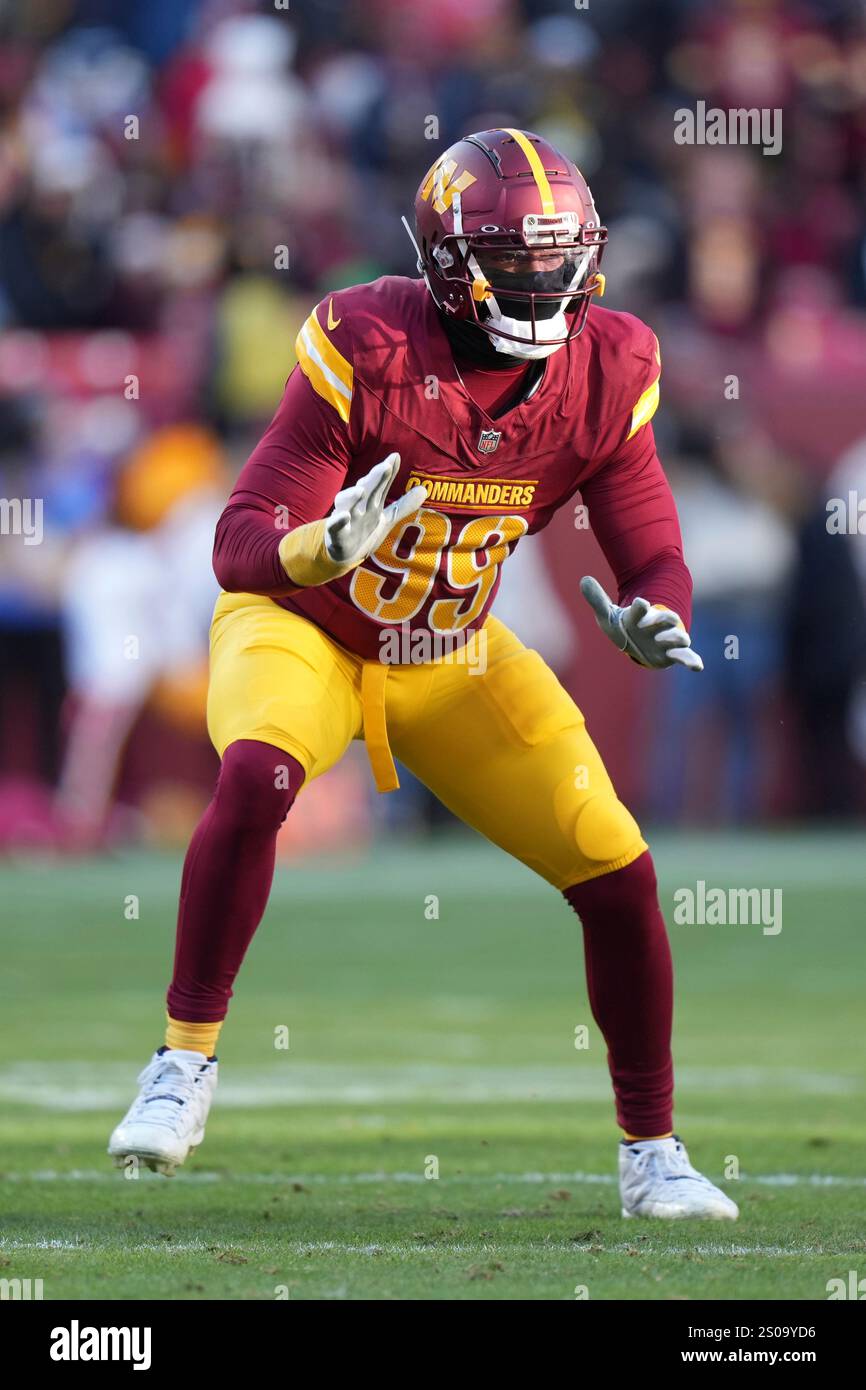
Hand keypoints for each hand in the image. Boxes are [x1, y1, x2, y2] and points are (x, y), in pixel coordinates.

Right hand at [325, 453, 425, 566]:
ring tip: (360, 490)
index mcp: (371, 502)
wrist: (342, 555)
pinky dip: (338, 521)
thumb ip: (404, 505)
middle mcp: (358, 507)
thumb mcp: (386, 519)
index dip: (388, 472)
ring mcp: (347, 519)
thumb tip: (424, 489)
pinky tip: (343, 516)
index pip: (381, 484)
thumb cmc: (363, 531)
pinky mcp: (337, 535)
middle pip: (366, 490)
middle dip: (375, 479)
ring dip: (352, 496)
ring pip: (346, 504)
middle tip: (385, 467)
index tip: (395, 457)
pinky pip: (335, 527)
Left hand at [580, 575, 702, 671]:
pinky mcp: (672, 655)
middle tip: (658, 621)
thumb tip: (584, 579)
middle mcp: (656, 626)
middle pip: (666, 618)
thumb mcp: (608, 616)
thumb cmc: (624, 626)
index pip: (641, 608)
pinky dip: (692, 661)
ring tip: (676, 640)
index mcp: (640, 615)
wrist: (636, 643)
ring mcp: (666, 640)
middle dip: (664, 619)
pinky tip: (697, 666)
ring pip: (678, 637)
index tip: (638, 603)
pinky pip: (686, 657)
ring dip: (677, 638)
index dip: (640, 606)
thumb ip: (597, 600)